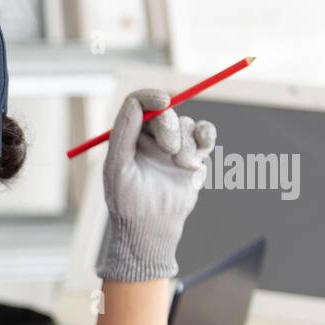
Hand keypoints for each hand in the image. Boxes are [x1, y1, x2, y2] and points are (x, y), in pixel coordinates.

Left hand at [97, 88, 215, 281]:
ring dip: (186, 144)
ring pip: (187, 125)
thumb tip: (135, 103)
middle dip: (170, 126)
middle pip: (166, 111)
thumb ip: (124, 133)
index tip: (164, 102)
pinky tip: (201, 153)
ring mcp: (174, 145)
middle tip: (168, 149)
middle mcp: (151, 136)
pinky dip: (207, 136)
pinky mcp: (195, 155)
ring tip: (181, 166)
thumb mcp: (118, 167)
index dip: (151, 96)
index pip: (139, 103)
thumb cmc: (128, 201)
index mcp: (129, 136)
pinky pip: (206, 133)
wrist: (151, 228)